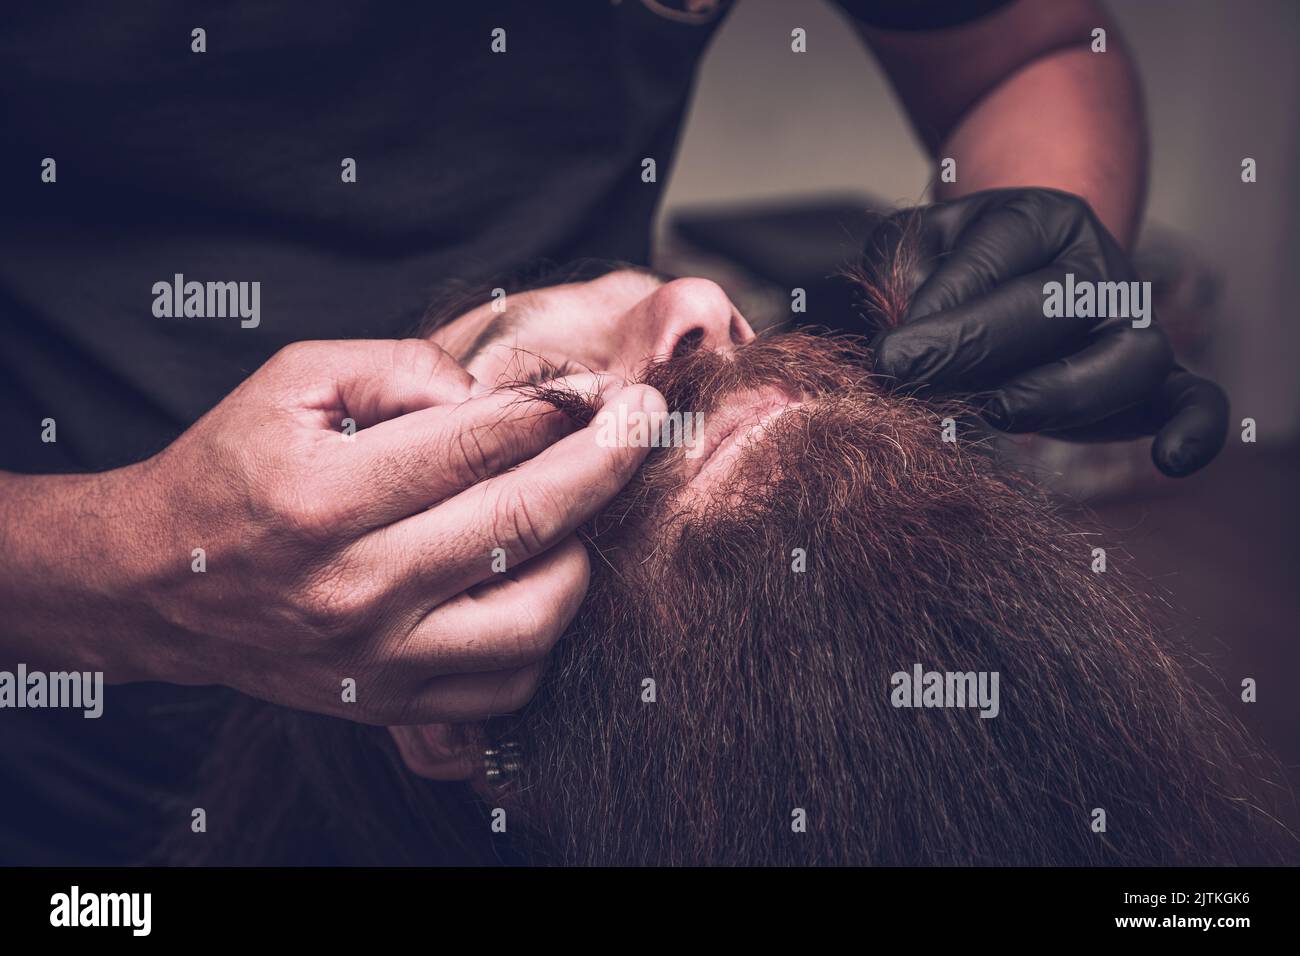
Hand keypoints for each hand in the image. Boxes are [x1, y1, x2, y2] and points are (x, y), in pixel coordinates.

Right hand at [116, 339, 662, 722]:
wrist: (159, 581)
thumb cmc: (234, 468)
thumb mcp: (294, 382)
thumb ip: (402, 367)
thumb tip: (505, 396)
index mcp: (325, 497)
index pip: (481, 445)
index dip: (565, 411)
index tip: (614, 393)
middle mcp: (355, 587)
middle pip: (524, 523)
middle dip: (608, 463)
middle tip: (648, 424)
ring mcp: (377, 657)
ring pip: (534, 617)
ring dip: (583, 554)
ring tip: (580, 511)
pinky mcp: (390, 702)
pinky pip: (509, 683)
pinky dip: (547, 633)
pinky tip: (542, 580)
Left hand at [863, 187, 1228, 475]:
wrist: (1010, 279)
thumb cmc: (955, 270)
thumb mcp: (918, 249)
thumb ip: (903, 274)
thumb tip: (908, 332)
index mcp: (1041, 220)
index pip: (996, 257)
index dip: (939, 309)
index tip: (888, 354)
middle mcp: (1099, 267)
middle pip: (1056, 306)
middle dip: (974, 348)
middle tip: (911, 379)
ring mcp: (1132, 326)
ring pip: (1129, 360)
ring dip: (1058, 395)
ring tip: (995, 410)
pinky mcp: (1149, 384)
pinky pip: (1194, 399)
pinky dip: (1193, 428)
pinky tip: (1170, 459)